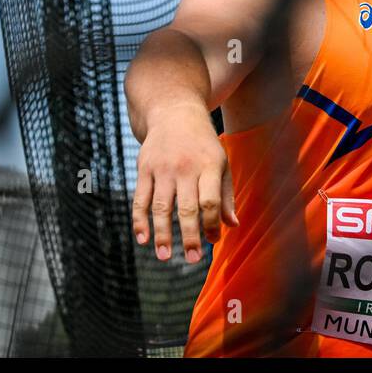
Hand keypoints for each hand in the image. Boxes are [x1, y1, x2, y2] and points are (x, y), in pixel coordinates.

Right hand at [130, 103, 238, 262]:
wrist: (174, 113)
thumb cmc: (203, 145)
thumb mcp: (220, 163)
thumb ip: (225, 195)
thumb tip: (231, 226)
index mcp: (209, 166)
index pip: (211, 201)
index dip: (211, 224)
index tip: (211, 242)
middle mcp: (185, 167)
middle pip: (187, 207)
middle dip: (189, 235)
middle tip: (192, 259)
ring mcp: (162, 168)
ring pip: (161, 207)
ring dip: (163, 234)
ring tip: (164, 257)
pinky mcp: (144, 169)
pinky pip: (140, 199)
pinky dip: (140, 220)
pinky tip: (143, 239)